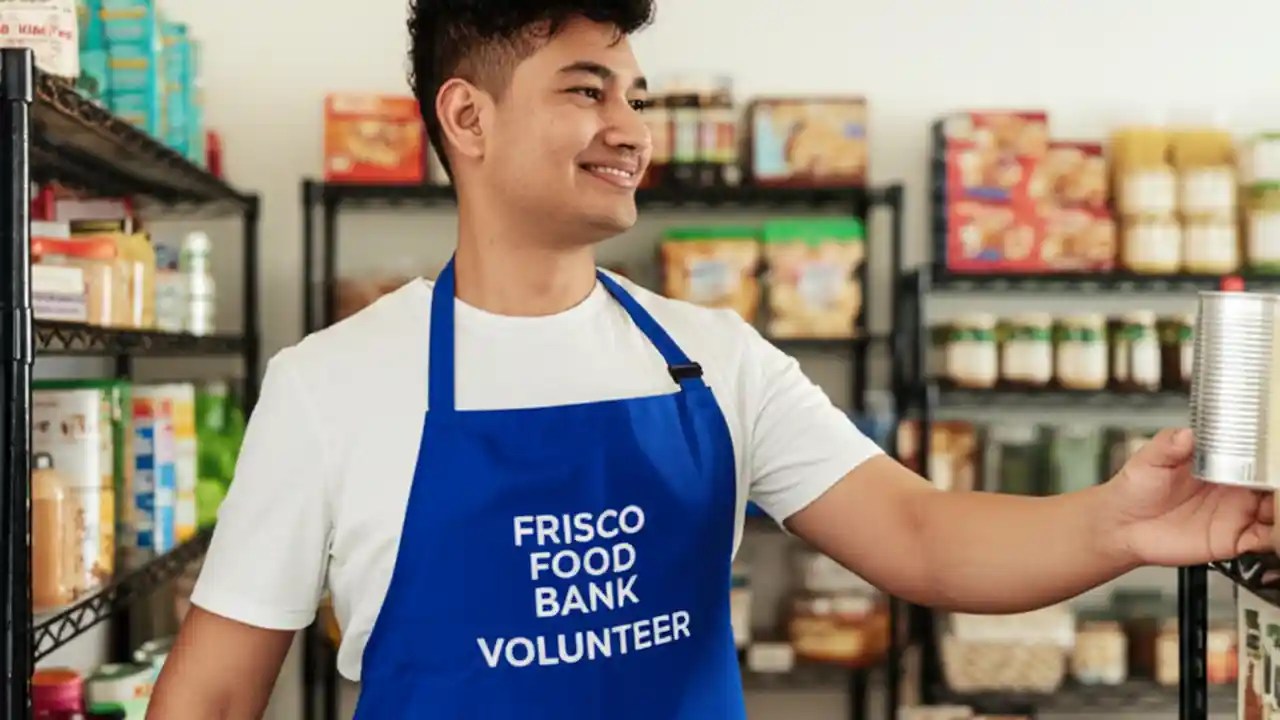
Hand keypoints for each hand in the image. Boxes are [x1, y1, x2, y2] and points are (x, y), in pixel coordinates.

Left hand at [1106, 428, 1274, 566]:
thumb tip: (1185, 434)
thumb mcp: (1149, 459)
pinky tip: (1274, 531)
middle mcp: (1236, 490)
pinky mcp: (1232, 540)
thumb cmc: (1135, 488)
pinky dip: (1274, 537)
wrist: (1120, 523)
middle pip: (1275, 486)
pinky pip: (1263, 540)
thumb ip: (1168, 445)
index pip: (1259, 458)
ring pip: (1276, 513)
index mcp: (1222, 465)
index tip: (1276, 456)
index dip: (1272, 457)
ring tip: (1279, 506)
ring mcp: (1237, 515)